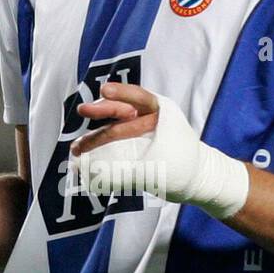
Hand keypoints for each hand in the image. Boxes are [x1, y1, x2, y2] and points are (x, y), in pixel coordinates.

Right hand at [68, 82, 248, 218]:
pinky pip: (111, 147)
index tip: (103, 91)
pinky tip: (82, 157)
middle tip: (82, 110)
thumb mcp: (161, 166)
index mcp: (161, 112)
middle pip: (119, 110)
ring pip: (111, 129)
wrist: (197, 182)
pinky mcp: (130, 148)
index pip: (139, 97)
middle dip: (100, 111)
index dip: (121, 93)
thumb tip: (100, 174)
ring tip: (76, 149)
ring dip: (93, 138)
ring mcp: (135, 133)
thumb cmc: (186, 167)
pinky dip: (97, 151)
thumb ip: (131, 168)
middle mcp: (145, 118)